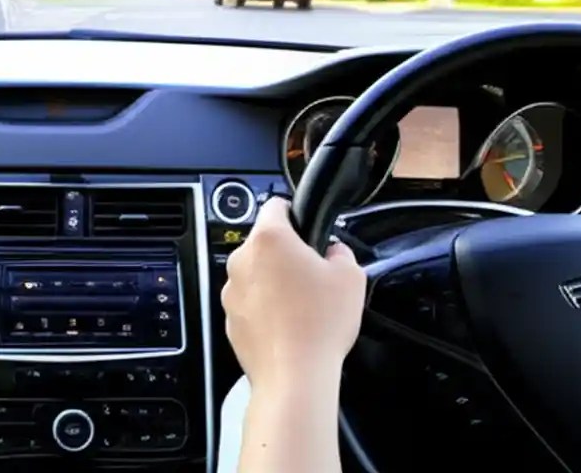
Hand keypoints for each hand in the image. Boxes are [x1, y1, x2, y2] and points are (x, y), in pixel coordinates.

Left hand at [220, 197, 365, 389]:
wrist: (294, 375)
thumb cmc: (319, 325)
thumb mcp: (350, 276)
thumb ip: (341, 252)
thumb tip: (333, 252)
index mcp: (269, 239)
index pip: (275, 205)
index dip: (294, 213)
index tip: (304, 225)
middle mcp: (242, 261)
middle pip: (265, 243)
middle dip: (287, 253)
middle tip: (313, 274)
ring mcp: (231, 291)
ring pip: (255, 274)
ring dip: (274, 282)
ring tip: (302, 304)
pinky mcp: (230, 318)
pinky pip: (249, 302)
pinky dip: (265, 308)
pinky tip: (288, 324)